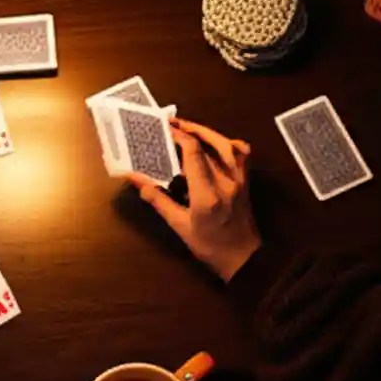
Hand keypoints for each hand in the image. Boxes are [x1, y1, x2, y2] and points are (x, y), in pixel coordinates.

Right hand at [123, 118, 260, 281]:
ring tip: (191, 128)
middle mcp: (226, 181)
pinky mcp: (246, 181)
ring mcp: (240, 179)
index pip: (195, 155)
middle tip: (173, 122)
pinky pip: (241, 153)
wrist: (243, 258)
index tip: (165, 129)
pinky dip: (227, 143)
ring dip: (209, 132)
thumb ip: (158, 199)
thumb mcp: (179, 225)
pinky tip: (215, 143)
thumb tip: (134, 178)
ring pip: (228, 145)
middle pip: (211, 144)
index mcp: (207, 194)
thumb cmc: (209, 245)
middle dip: (191, 129)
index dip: (180, 137)